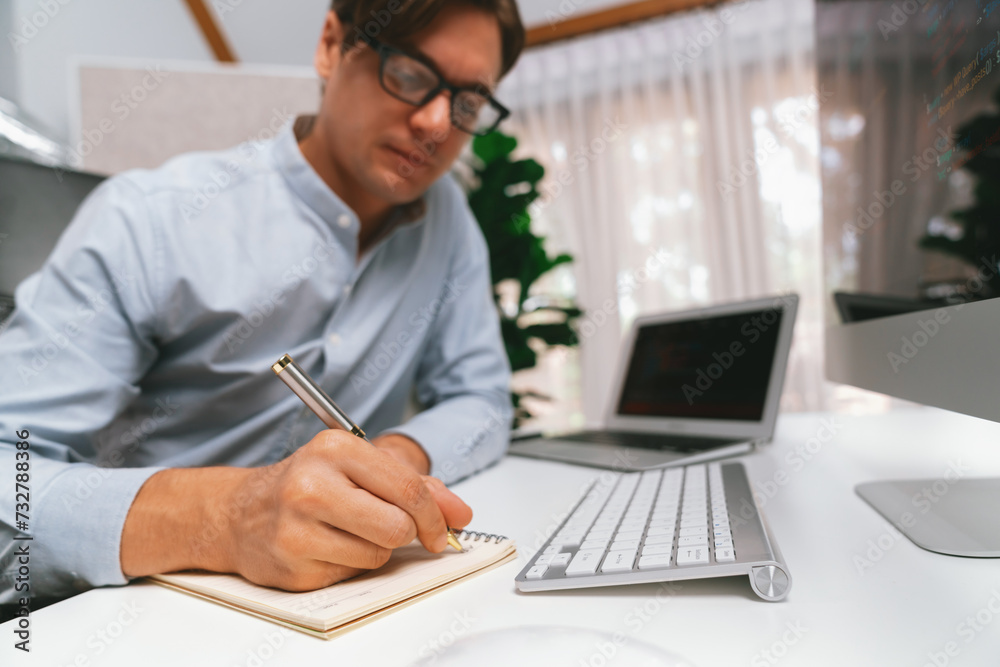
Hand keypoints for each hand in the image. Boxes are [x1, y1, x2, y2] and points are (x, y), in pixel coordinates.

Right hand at [216, 429, 471, 590]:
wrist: (239, 512)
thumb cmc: (307, 486)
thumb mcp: (360, 469)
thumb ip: (416, 487)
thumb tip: (459, 512)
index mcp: (335, 448)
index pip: (407, 488)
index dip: (434, 516)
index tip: (441, 530)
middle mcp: (312, 484)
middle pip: (397, 526)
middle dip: (405, 534)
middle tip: (396, 530)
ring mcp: (297, 526)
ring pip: (377, 555)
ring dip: (375, 550)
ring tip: (349, 532)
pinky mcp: (292, 564)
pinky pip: (350, 574)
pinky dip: (349, 565)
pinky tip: (327, 547)